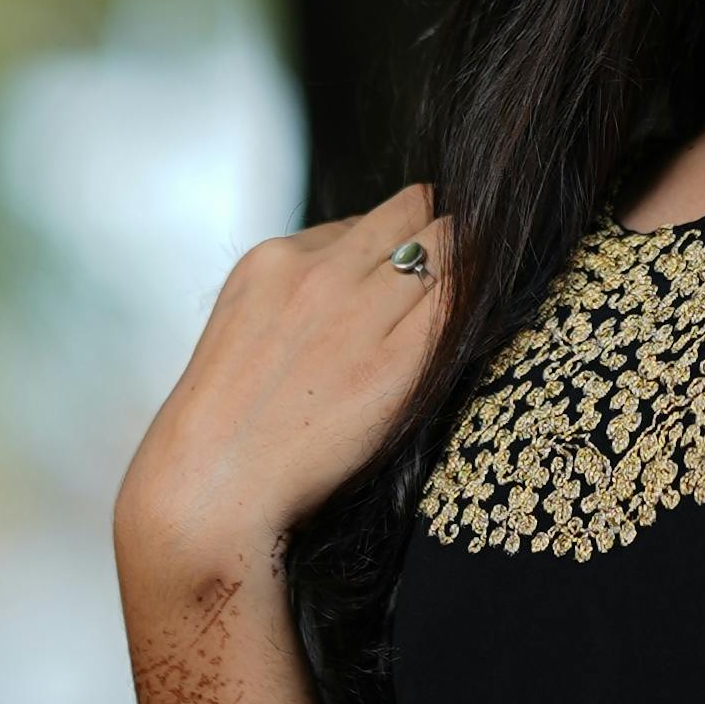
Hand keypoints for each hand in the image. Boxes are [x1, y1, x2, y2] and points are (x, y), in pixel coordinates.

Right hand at [115, 185, 449, 607]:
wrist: (212, 490)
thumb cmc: (229, 426)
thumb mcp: (247, 325)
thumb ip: (299, 290)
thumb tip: (367, 269)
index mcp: (274, 259)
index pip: (365, 220)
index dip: (396, 241)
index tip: (412, 267)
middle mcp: (319, 272)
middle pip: (414, 212)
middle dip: (442, 231)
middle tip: (467, 261)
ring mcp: (360, 313)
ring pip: (449, 244)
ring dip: (471, 260)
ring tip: (486, 286)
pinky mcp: (398, 362)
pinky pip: (463, 302)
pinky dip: (482, 298)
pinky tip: (492, 312)